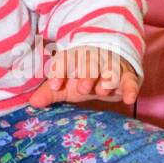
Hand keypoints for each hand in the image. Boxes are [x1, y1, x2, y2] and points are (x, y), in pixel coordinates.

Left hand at [27, 45, 141, 109]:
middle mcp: (93, 61)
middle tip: (81, 87)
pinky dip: (131, 89)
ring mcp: (111, 68)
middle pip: (90, 63)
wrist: (111, 63)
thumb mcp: (67, 84)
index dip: (59, 71)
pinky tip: (129, 99)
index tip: (53, 86)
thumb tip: (32, 103)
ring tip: (102, 91)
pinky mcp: (127, 77)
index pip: (65, 61)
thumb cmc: (84, 77)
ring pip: (110, 71)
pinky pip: (130, 81)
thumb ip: (50, 92)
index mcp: (75, 59)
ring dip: (107, 80)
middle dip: (86, 73)